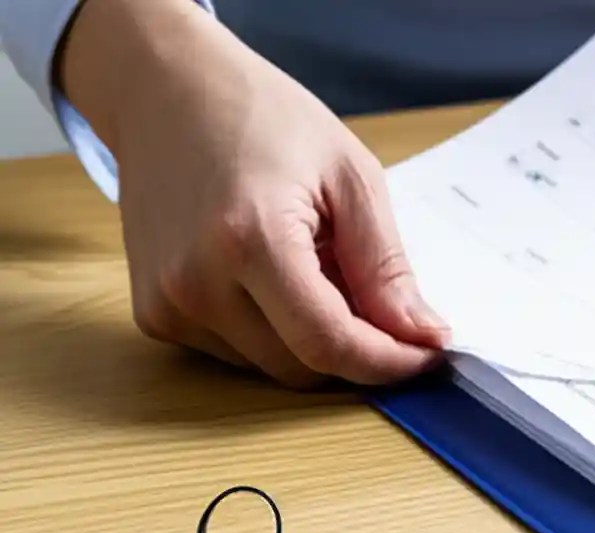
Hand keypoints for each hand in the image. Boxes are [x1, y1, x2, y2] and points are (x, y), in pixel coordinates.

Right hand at [60, 0, 448, 387]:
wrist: (166, 91)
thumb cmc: (263, 118)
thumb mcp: (351, 178)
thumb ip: (386, 268)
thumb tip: (423, 338)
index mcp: (249, 240)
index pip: (330, 343)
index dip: (388, 361)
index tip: (429, 355)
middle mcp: (195, 283)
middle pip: (303, 367)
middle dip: (356, 349)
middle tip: (379, 296)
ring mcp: (166, 304)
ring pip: (273, 367)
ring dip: (313, 338)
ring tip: (314, 262)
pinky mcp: (153, 314)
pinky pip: (238, 353)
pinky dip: (274, 331)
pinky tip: (274, 273)